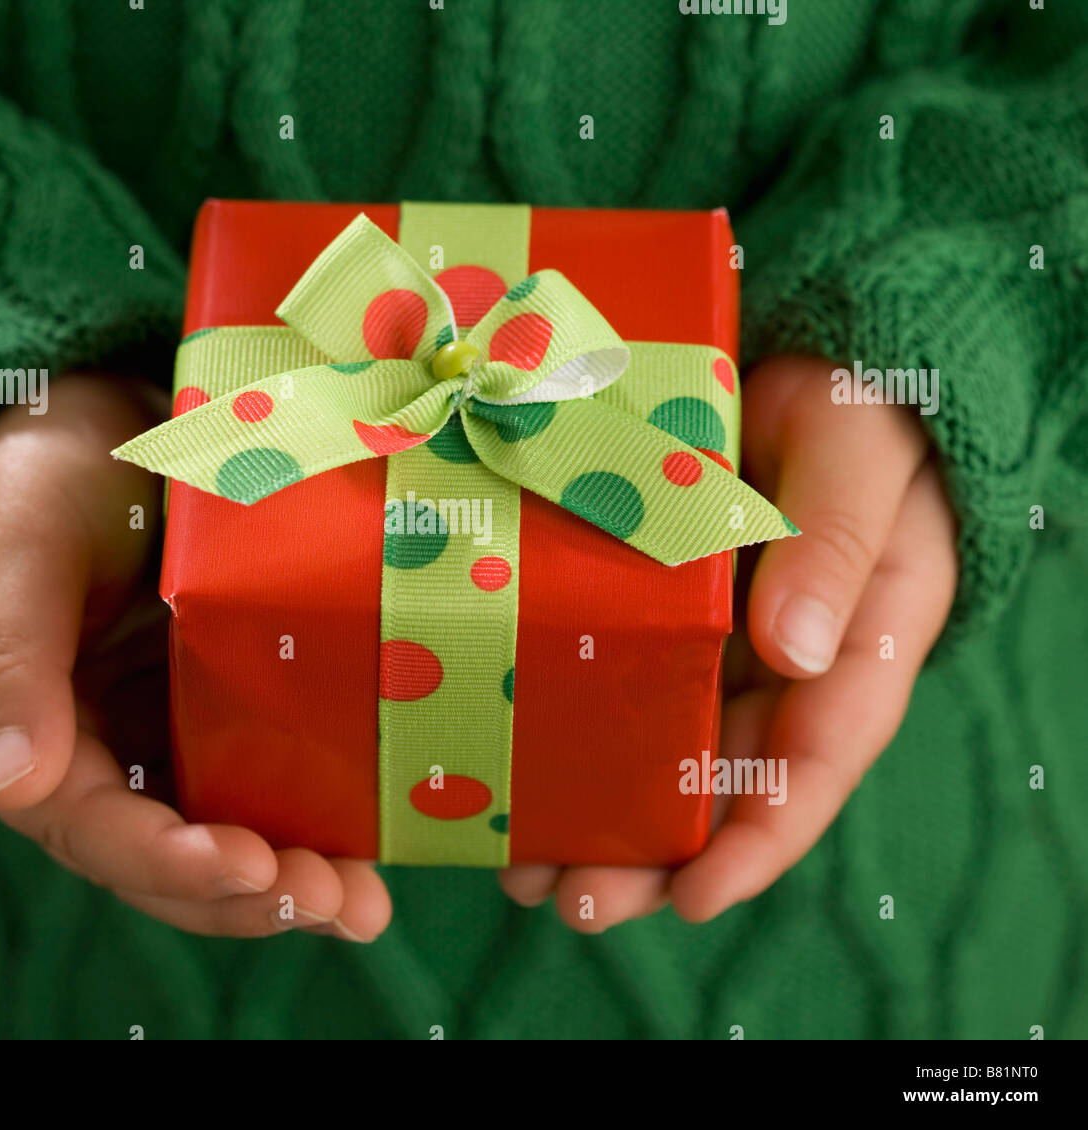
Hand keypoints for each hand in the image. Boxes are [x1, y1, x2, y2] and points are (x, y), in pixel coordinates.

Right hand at [0, 374, 389, 940]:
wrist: (83, 420)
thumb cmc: (30, 474)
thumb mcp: (11, 544)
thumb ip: (10, 659)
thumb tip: (10, 786)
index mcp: (24, 736)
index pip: (93, 829)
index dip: (169, 863)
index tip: (252, 868)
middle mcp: (90, 755)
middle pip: (167, 856)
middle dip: (250, 892)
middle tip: (343, 907)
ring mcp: (157, 731)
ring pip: (220, 829)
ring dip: (291, 876)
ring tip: (366, 904)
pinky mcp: (214, 703)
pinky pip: (260, 774)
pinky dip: (311, 814)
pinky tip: (374, 838)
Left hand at [499, 355, 957, 929]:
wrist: (808, 363)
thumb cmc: (852, 405)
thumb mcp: (855, 458)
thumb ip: (834, 546)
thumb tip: (797, 656)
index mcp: (859, 644)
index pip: (815, 763)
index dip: (757, 841)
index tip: (693, 897)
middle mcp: (785, 666)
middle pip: (723, 785)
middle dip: (653, 857)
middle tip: (575, 903)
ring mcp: (720, 646)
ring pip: (664, 756)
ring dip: (600, 821)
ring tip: (523, 872)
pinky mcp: (663, 618)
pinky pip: (620, 691)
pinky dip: (574, 740)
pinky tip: (514, 778)